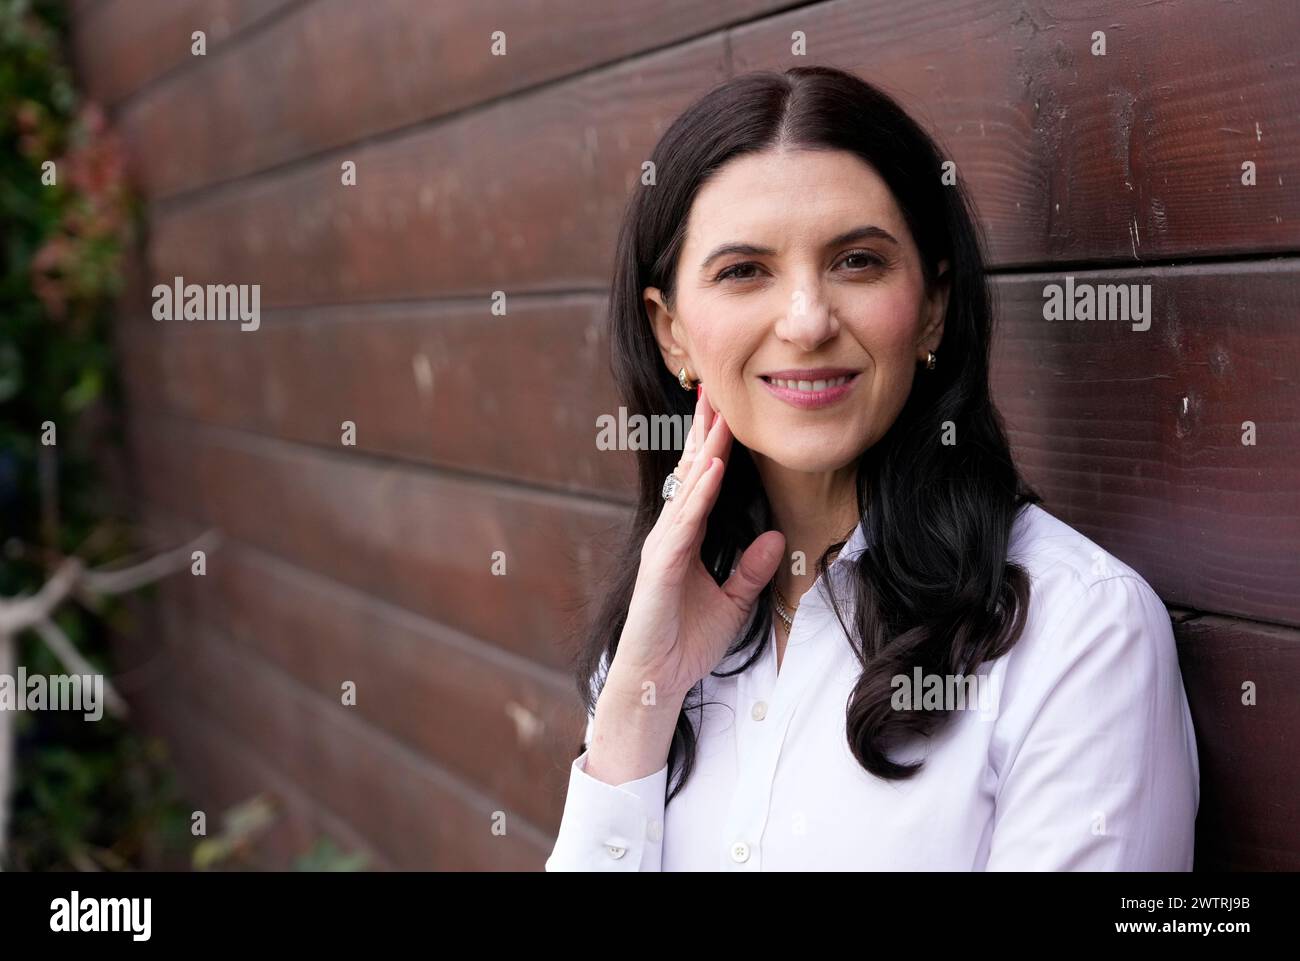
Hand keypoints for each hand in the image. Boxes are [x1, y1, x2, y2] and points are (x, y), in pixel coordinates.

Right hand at [606, 384, 785, 703]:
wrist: (656, 679)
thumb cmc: (686, 642)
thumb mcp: (733, 603)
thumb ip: (752, 570)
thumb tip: (778, 539)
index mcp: (684, 538)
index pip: (703, 483)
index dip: (717, 447)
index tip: (729, 412)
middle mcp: (670, 534)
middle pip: (691, 473)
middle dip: (705, 431)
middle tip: (717, 389)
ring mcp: (663, 546)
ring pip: (688, 488)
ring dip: (706, 449)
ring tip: (720, 414)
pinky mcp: (662, 565)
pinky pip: (685, 522)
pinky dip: (700, 493)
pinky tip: (713, 468)